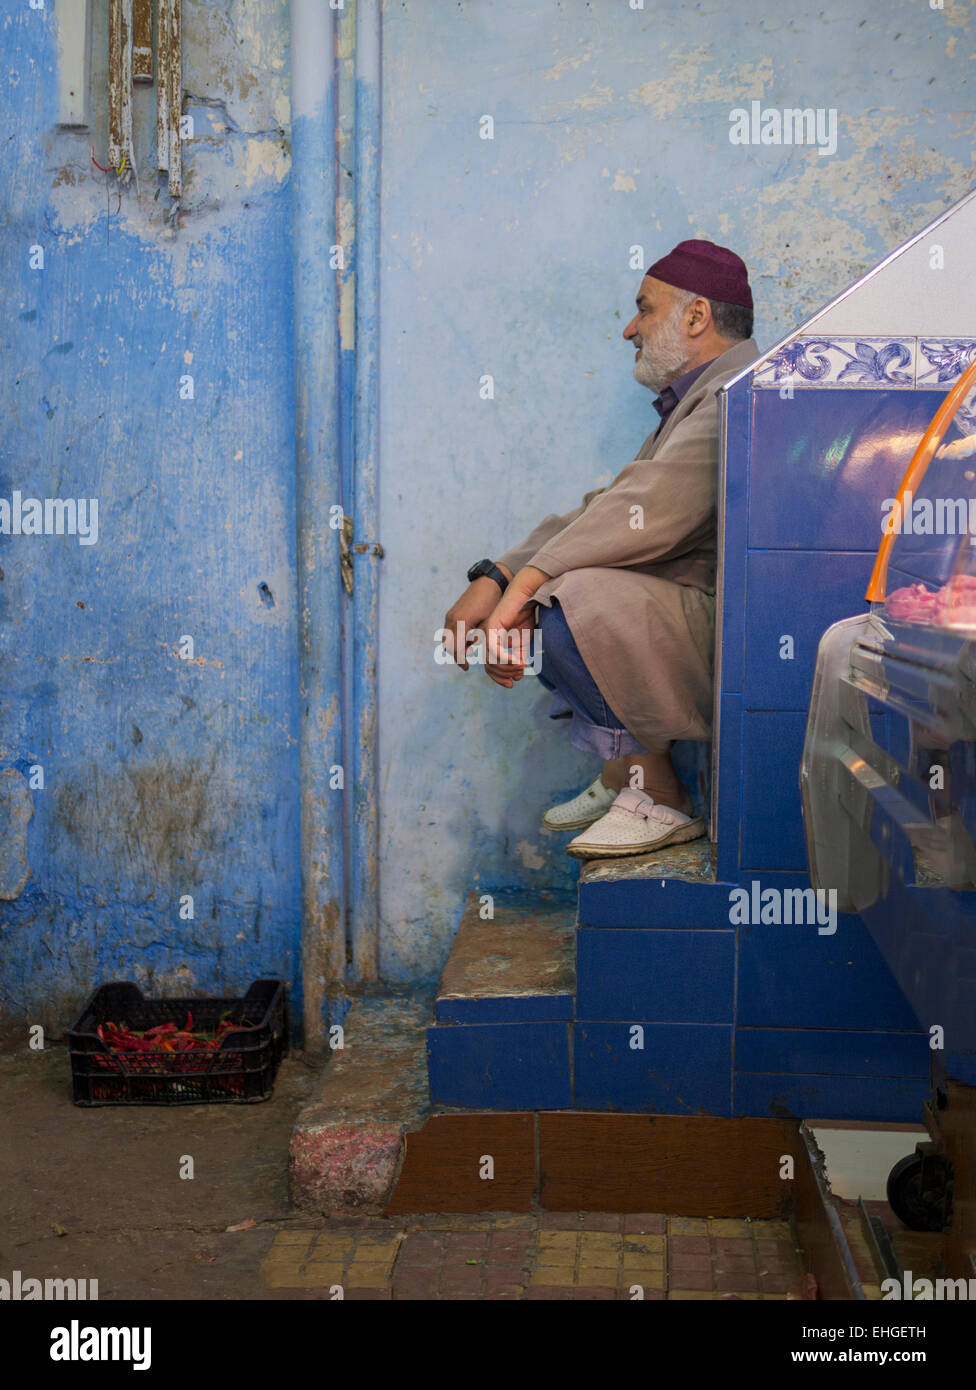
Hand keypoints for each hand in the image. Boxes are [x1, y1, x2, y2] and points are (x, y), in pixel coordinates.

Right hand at [442, 566, 511, 669]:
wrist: (490, 582)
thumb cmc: (494, 603)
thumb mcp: (490, 623)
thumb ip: (481, 639)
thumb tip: (480, 655)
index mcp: (461, 623)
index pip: (456, 649)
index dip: (461, 661)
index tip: (467, 668)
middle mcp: (452, 619)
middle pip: (448, 645)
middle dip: (456, 656)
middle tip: (466, 663)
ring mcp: (450, 615)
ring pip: (447, 638)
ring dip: (455, 647)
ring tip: (468, 652)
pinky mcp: (453, 612)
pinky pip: (449, 630)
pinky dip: (456, 638)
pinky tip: (468, 641)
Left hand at [483, 565, 548, 687]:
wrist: (527, 594)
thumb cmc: (525, 614)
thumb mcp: (523, 641)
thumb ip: (519, 657)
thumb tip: (518, 676)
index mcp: (491, 642)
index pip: (489, 667)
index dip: (499, 678)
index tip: (512, 684)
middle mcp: (486, 638)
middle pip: (489, 666)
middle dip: (504, 674)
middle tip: (518, 676)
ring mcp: (486, 632)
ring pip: (491, 660)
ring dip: (507, 667)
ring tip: (521, 666)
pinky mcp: (491, 627)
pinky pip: (495, 650)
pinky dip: (507, 659)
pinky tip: (519, 662)